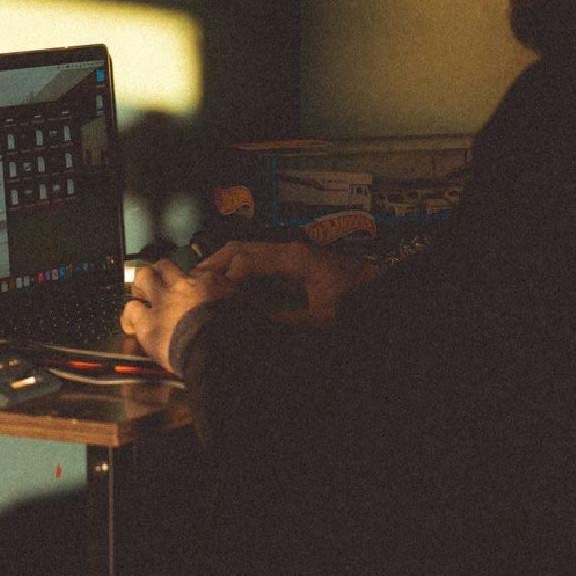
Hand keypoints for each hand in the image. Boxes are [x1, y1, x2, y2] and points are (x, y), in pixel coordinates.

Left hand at [120, 257, 227, 370]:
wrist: (218, 352)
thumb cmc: (235, 335)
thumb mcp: (244, 307)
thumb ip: (234, 295)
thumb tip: (237, 294)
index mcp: (210, 282)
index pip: (194, 273)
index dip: (189, 282)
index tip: (190, 290)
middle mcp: (183, 285)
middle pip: (165, 266)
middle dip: (160, 273)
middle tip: (158, 285)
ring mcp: (163, 301)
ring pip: (144, 277)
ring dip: (142, 286)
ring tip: (141, 298)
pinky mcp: (148, 322)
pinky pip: (131, 311)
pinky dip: (129, 317)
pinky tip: (130, 325)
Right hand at [196, 241, 378, 327]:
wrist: (385, 294)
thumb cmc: (358, 303)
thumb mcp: (322, 319)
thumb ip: (286, 321)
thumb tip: (250, 326)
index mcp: (294, 257)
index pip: (244, 259)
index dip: (221, 277)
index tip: (204, 297)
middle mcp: (289, 250)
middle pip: (241, 249)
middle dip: (213, 264)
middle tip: (189, 285)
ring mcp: (292, 255)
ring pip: (248, 253)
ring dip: (224, 267)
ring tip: (202, 287)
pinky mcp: (296, 265)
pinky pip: (260, 263)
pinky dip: (240, 273)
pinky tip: (230, 291)